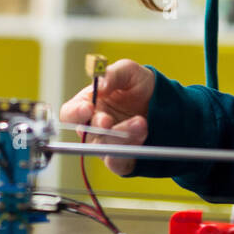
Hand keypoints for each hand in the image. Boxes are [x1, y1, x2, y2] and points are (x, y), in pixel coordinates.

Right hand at [58, 58, 154, 175]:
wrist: (164, 104)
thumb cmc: (140, 86)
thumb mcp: (129, 71)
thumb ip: (113, 74)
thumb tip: (100, 82)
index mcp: (88, 104)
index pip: (70, 113)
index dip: (75, 112)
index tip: (88, 107)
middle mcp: (93, 127)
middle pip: (85, 133)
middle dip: (98, 126)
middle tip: (108, 120)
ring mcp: (106, 144)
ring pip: (103, 147)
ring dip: (121, 136)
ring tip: (141, 123)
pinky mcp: (120, 159)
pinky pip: (117, 162)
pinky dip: (128, 150)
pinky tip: (142, 135)